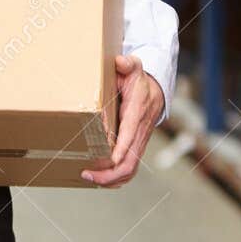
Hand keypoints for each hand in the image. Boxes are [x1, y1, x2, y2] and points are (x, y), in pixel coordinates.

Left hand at [82, 54, 164, 187]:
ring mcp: (138, 143)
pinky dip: (116, 178)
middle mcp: (139, 133)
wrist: (155, 92)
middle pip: (129, 163)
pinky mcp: (135, 148)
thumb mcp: (134, 69)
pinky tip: (101, 179)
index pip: (130, 138)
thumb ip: (128, 64)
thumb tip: (121, 61)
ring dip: (110, 180)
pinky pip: (129, 168)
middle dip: (108, 174)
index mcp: (136, 115)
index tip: (104, 161)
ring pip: (129, 170)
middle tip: (86, 175)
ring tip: (89, 179)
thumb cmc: (139, 81)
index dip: (118, 152)